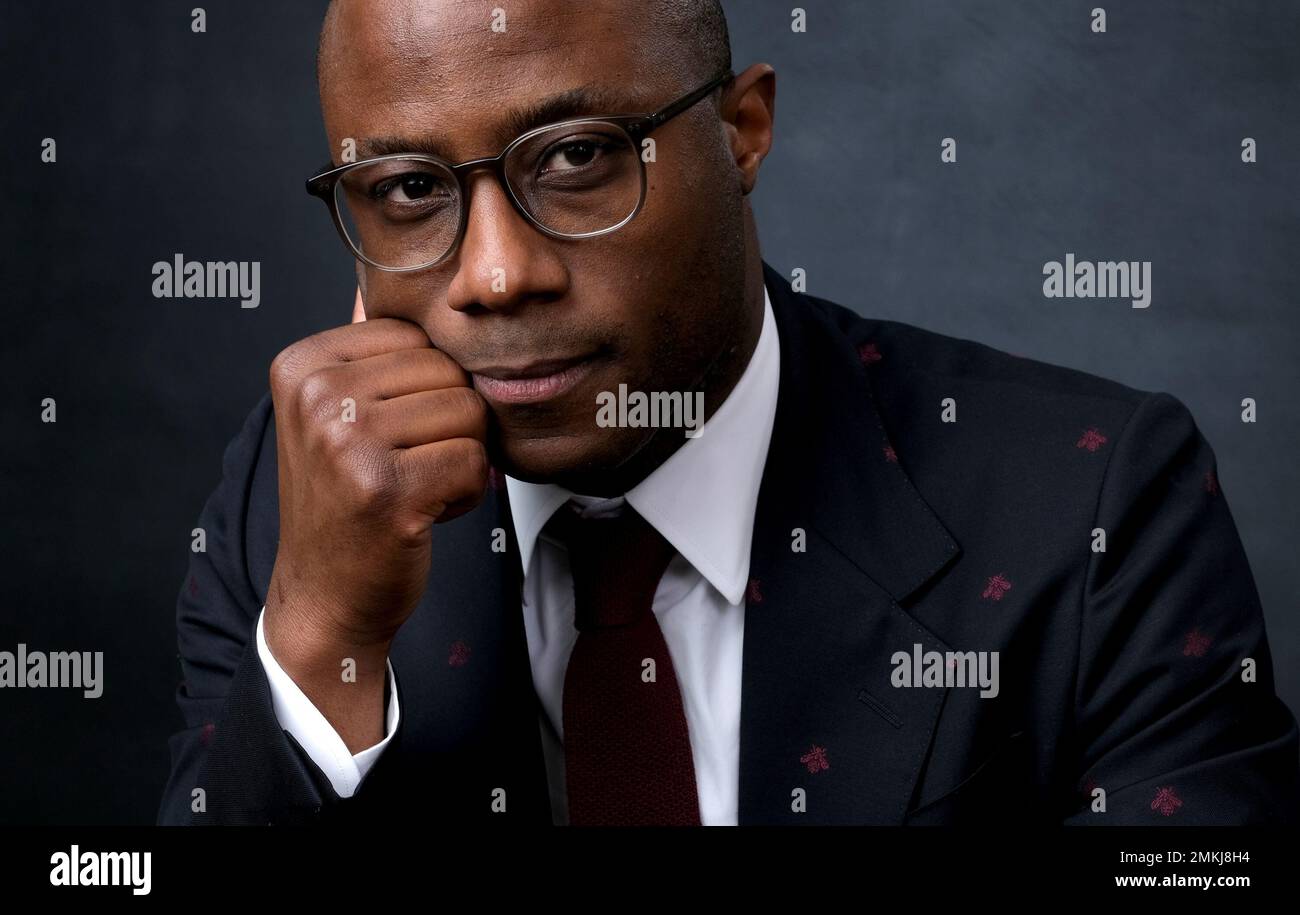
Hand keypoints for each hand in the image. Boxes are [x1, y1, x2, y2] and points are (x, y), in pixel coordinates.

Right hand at [263, 306, 488, 748]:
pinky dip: (465, 493)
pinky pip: (473, 461)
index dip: (425, 389)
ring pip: (468, 414)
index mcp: (301, 366)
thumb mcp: (329, 415)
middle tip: (406, 467)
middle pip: (448, 372)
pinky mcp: (386, 491)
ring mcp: (347, 443)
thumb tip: (370, 284)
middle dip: (448, 425)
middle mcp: (317, 397)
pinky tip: (425, 513)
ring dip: (459, 459)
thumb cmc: (343, 503)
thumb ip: (356, 352)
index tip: (388, 433)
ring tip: (415, 488)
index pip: (417, 338)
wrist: (326, 595)